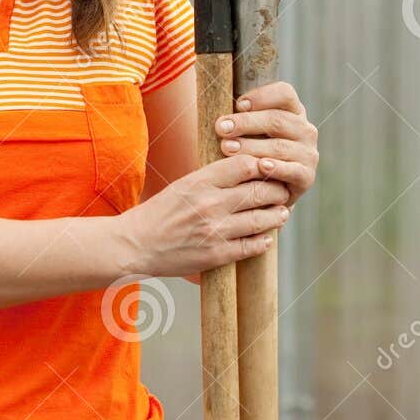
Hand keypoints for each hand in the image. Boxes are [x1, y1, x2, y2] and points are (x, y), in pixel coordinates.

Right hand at [122, 153, 292, 278]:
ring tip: (282, 212)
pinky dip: (264, 240)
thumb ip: (213, 177)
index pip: (245, 165)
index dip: (263, 164)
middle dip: (277, 190)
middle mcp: (209, 204)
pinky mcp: (216, 255)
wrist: (136, 244)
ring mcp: (214, 231)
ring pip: (261, 219)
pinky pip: (252, 246)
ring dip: (277, 215)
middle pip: (259, 191)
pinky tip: (267, 236)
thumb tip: (249, 169)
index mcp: (199, 181)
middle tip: (283, 191)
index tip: (270, 167)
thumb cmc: (161, 212)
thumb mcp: (183, 185)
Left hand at [215, 79, 318, 207]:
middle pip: (277, 120)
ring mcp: (308, 154)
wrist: (265, 191)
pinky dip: (276, 168)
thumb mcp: (249, 130)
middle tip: (221, 128)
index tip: (238, 104)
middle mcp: (305, 130)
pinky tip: (260, 167)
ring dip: (252, 146)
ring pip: (280, 146)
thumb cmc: (251, 151)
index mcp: (293, 111)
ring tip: (227, 148)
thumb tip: (221, 112)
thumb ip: (242, 116)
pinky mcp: (306, 177)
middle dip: (246, 123)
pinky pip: (293, 171)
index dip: (261, 97)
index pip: (284, 93)